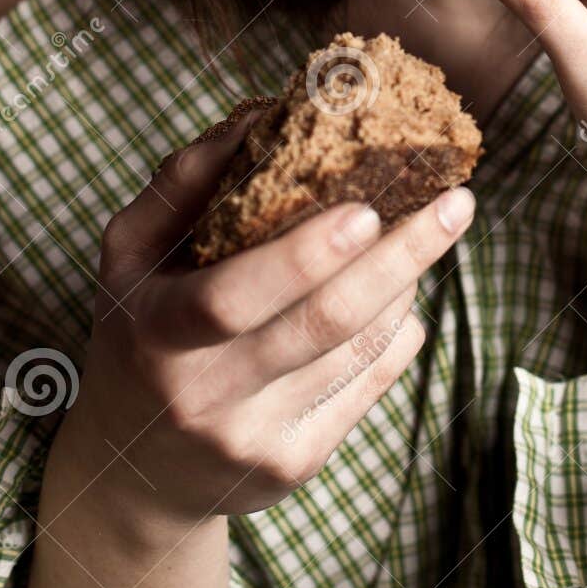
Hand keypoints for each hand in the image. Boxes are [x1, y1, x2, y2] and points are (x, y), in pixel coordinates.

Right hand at [64, 113, 474, 526]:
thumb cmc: (140, 330)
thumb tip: (263, 113)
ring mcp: (255, 439)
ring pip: (359, 351)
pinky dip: (399, 329)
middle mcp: (206, 396)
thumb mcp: (130, 254)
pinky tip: (403, 290)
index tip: (367, 209)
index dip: (303, 256)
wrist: (135, 473)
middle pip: (323, 326)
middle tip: (456, 203)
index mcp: (159, 334)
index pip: (233, 298)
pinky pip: (371, 384)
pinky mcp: (296, 464)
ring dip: (407, 283)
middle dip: (401, 258)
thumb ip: (183, 183)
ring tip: (434, 228)